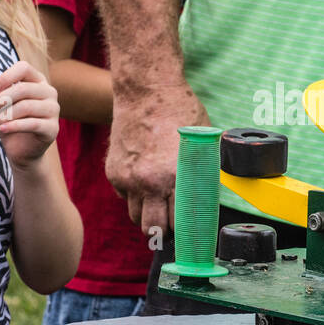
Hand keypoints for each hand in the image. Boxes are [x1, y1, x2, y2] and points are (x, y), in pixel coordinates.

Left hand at [0, 61, 59, 169]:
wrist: (21, 150)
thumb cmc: (9, 121)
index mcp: (37, 81)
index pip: (24, 68)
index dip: (6, 77)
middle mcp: (49, 92)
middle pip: (23, 89)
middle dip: (0, 99)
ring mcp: (54, 110)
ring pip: (26, 107)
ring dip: (4, 116)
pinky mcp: (53, 128)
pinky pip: (32, 124)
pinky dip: (13, 126)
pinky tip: (2, 129)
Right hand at [106, 83, 209, 237]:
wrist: (145, 89)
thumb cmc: (180, 110)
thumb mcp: (203, 142)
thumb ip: (203, 171)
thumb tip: (210, 192)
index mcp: (175, 177)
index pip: (180, 223)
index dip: (187, 232)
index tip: (192, 235)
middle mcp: (148, 182)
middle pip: (153, 229)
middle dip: (164, 232)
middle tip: (173, 228)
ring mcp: (127, 178)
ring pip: (136, 217)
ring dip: (148, 216)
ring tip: (160, 205)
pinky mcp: (113, 172)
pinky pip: (124, 197)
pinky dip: (134, 196)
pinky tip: (145, 182)